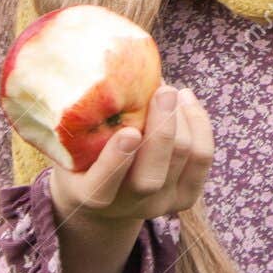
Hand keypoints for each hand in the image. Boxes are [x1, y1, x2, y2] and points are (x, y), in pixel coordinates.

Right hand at [48, 84, 214, 230]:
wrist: (104, 193)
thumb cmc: (82, 151)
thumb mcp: (70, 140)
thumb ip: (81, 116)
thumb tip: (104, 65)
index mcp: (91, 197)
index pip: (101, 188)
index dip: (116, 161)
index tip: (128, 131)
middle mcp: (127, 207)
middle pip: (152, 176)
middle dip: (163, 129)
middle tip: (163, 90)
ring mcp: (160, 205)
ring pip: (183, 160)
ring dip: (183, 118)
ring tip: (171, 90)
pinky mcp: (185, 197)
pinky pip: (202, 157)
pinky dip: (199, 123)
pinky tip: (186, 100)